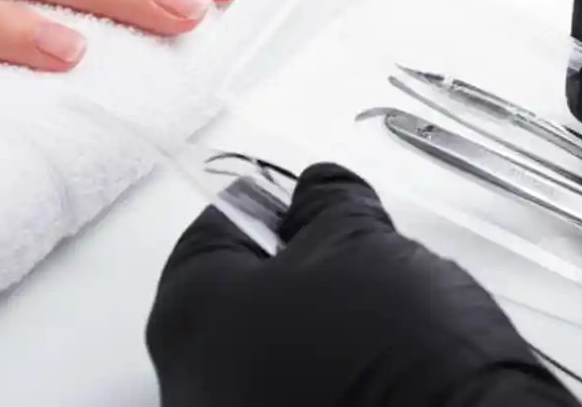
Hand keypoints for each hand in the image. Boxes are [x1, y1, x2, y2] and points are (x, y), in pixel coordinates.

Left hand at [147, 164, 578, 406]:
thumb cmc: (393, 354)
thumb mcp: (362, 243)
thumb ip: (329, 206)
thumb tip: (318, 194)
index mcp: (188, 319)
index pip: (211, 237)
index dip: (267, 210)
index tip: (304, 203)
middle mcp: (192, 386)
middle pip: (235, 306)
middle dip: (293, 276)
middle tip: (353, 258)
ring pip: (267, 360)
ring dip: (313, 334)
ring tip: (381, 324)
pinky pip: (299, 399)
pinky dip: (329, 383)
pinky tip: (384, 375)